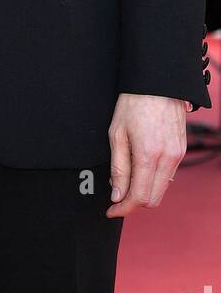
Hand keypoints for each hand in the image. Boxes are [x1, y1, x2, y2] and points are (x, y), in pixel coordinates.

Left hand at [106, 93, 187, 216]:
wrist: (157, 82)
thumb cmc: (133, 103)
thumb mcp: (116, 133)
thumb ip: (118, 168)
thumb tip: (117, 195)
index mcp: (148, 155)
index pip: (138, 198)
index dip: (122, 209)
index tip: (110, 210)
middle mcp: (167, 159)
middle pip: (152, 199)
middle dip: (133, 203)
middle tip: (116, 197)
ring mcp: (177, 155)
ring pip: (161, 189)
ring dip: (144, 192)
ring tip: (126, 181)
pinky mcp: (181, 151)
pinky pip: (168, 176)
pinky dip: (154, 180)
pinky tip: (140, 169)